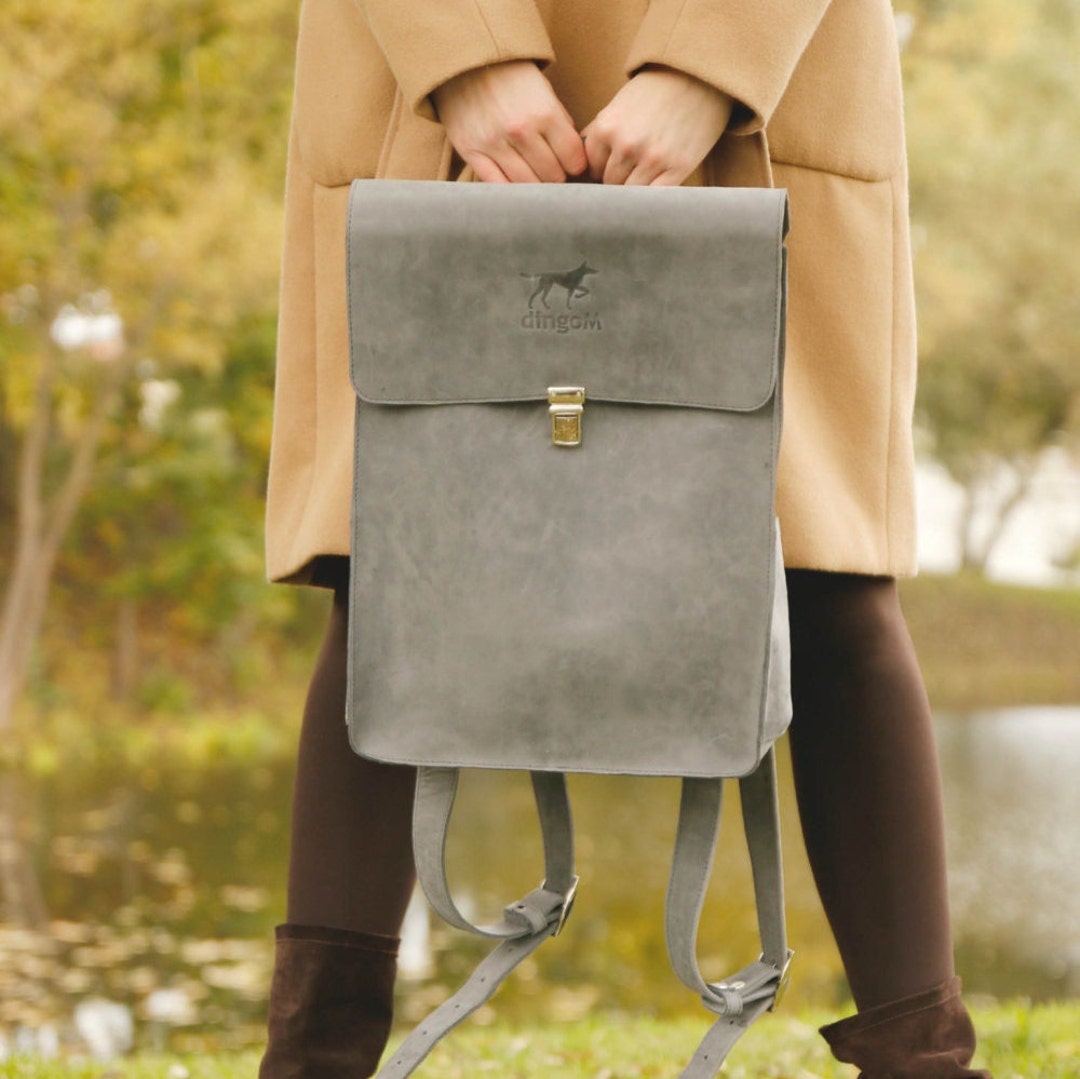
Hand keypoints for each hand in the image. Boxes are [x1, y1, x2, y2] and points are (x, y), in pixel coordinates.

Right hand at [430, 59, 587, 182]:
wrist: (467, 59)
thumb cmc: (511, 77)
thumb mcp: (544, 90)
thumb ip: (560, 122)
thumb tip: (574, 155)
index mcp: (545, 112)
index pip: (573, 159)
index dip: (576, 164)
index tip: (571, 164)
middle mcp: (520, 130)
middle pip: (552, 175)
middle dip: (556, 174)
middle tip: (551, 169)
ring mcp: (494, 142)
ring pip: (527, 185)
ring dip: (534, 184)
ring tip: (533, 174)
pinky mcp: (470, 150)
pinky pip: (496, 184)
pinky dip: (508, 186)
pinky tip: (513, 180)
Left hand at [580, 65, 734, 185]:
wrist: (699, 76)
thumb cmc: (657, 90)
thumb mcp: (620, 104)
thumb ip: (600, 132)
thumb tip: (580, 161)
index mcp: (607, 127)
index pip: (592, 167)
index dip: (602, 168)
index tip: (612, 165)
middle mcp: (626, 145)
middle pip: (610, 183)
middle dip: (618, 179)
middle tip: (632, 169)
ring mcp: (652, 159)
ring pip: (629, 193)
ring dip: (635, 188)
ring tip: (646, 174)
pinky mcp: (677, 168)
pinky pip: (654, 196)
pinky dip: (653, 195)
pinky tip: (657, 183)